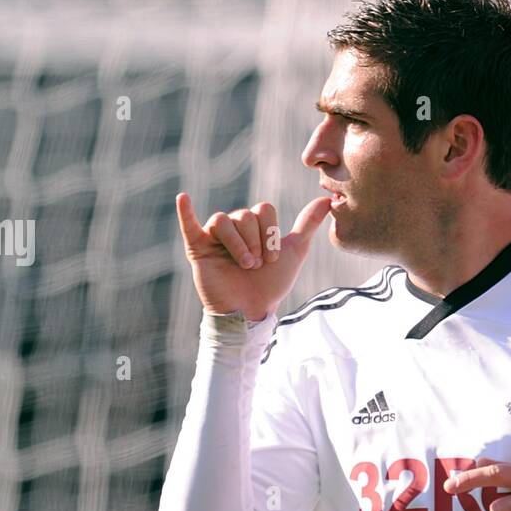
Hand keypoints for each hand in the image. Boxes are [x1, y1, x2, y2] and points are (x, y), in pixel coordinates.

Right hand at [176, 193, 331, 320]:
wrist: (251, 311)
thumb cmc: (271, 283)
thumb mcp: (293, 252)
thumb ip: (307, 225)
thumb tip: (327, 199)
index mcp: (254, 225)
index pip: (263, 209)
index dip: (272, 233)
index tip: (273, 259)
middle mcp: (234, 226)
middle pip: (245, 215)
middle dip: (256, 242)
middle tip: (257, 266)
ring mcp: (214, 237)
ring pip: (224, 220)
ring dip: (239, 244)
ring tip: (245, 265)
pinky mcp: (198, 249)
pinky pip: (188, 225)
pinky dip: (185, 212)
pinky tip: (183, 198)